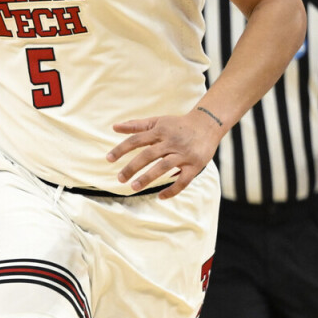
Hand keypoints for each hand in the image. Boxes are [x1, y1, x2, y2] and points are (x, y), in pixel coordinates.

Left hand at [107, 110, 223, 197]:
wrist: (208, 124)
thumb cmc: (178, 125)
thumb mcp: (158, 121)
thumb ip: (136, 125)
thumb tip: (114, 127)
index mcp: (159, 131)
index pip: (136, 140)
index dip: (121, 149)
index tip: (108, 159)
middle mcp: (171, 142)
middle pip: (148, 154)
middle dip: (132, 167)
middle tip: (120, 179)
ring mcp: (183, 154)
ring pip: (163, 166)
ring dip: (148, 178)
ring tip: (133, 187)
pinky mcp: (195, 165)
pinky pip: (183, 180)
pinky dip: (172, 190)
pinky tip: (160, 197)